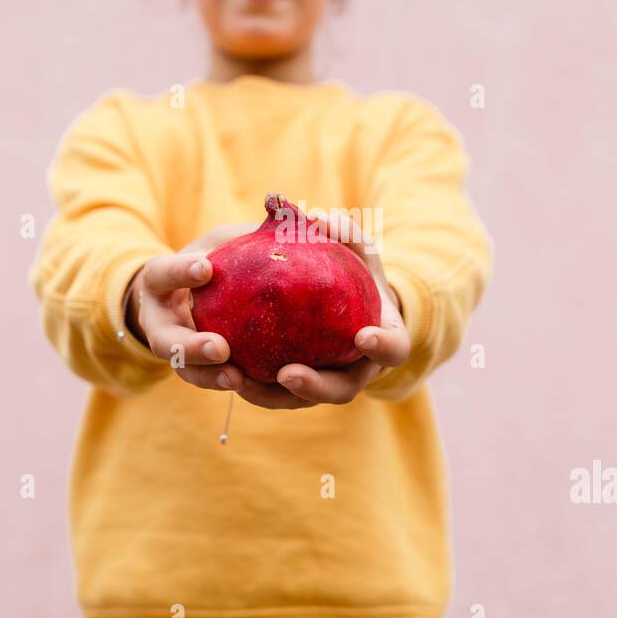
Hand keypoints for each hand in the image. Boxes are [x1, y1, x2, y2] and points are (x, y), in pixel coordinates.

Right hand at [124, 223, 258, 391]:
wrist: (189, 296)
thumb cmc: (214, 261)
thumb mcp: (223, 240)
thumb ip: (253, 233)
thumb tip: (311, 217)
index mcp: (161, 279)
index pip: (164, 273)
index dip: (181, 272)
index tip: (206, 268)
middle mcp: (160, 319)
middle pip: (166, 339)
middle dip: (190, 346)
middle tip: (221, 347)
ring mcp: (173, 349)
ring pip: (184, 369)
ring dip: (208, 376)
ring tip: (237, 378)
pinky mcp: (193, 369)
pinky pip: (208, 381)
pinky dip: (227, 385)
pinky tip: (255, 385)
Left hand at [231, 208, 409, 409]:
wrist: (335, 301)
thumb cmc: (352, 271)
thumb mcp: (354, 249)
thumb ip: (343, 233)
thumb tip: (318, 218)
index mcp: (383, 340)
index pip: (392, 348)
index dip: (382, 346)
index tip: (363, 336)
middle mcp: (356, 369)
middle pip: (342, 389)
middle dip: (315, 387)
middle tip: (288, 374)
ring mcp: (325, 382)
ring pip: (300, 400)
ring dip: (271, 395)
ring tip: (241, 380)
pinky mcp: (294, 388)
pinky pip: (272, 392)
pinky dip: (251, 385)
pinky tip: (224, 371)